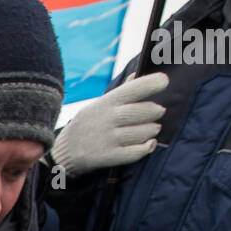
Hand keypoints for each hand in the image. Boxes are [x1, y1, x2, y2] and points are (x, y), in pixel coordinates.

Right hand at [52, 71, 169, 178]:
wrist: (66, 151)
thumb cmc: (88, 124)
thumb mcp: (100, 104)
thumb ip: (120, 92)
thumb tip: (138, 74)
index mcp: (108, 102)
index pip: (134, 88)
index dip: (152, 83)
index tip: (164, 81)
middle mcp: (109, 119)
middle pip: (144, 112)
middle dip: (156, 111)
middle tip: (159, 111)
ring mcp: (109, 138)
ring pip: (143, 132)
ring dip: (153, 130)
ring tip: (154, 128)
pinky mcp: (110, 156)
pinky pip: (136, 152)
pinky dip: (147, 147)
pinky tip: (150, 144)